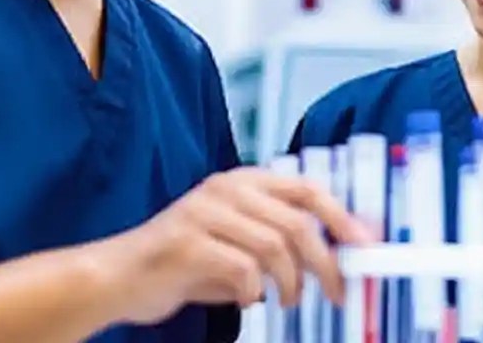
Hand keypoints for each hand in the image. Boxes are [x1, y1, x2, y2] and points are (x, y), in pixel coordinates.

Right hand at [108, 166, 372, 325]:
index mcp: (240, 181)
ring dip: (292, 283)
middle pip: (297, 222)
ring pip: (276, 247)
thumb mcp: (235, 242)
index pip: (305, 188)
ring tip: (288, 300)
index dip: (341, 216)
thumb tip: (335, 255)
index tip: (365, 245)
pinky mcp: (188, 244)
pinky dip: (253, 291)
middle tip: (338, 290)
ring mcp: (204, 213)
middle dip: (326, 262)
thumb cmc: (182, 263)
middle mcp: (224, 189)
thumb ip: (277, 240)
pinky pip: (243, 270)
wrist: (118, 277)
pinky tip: (245, 299)